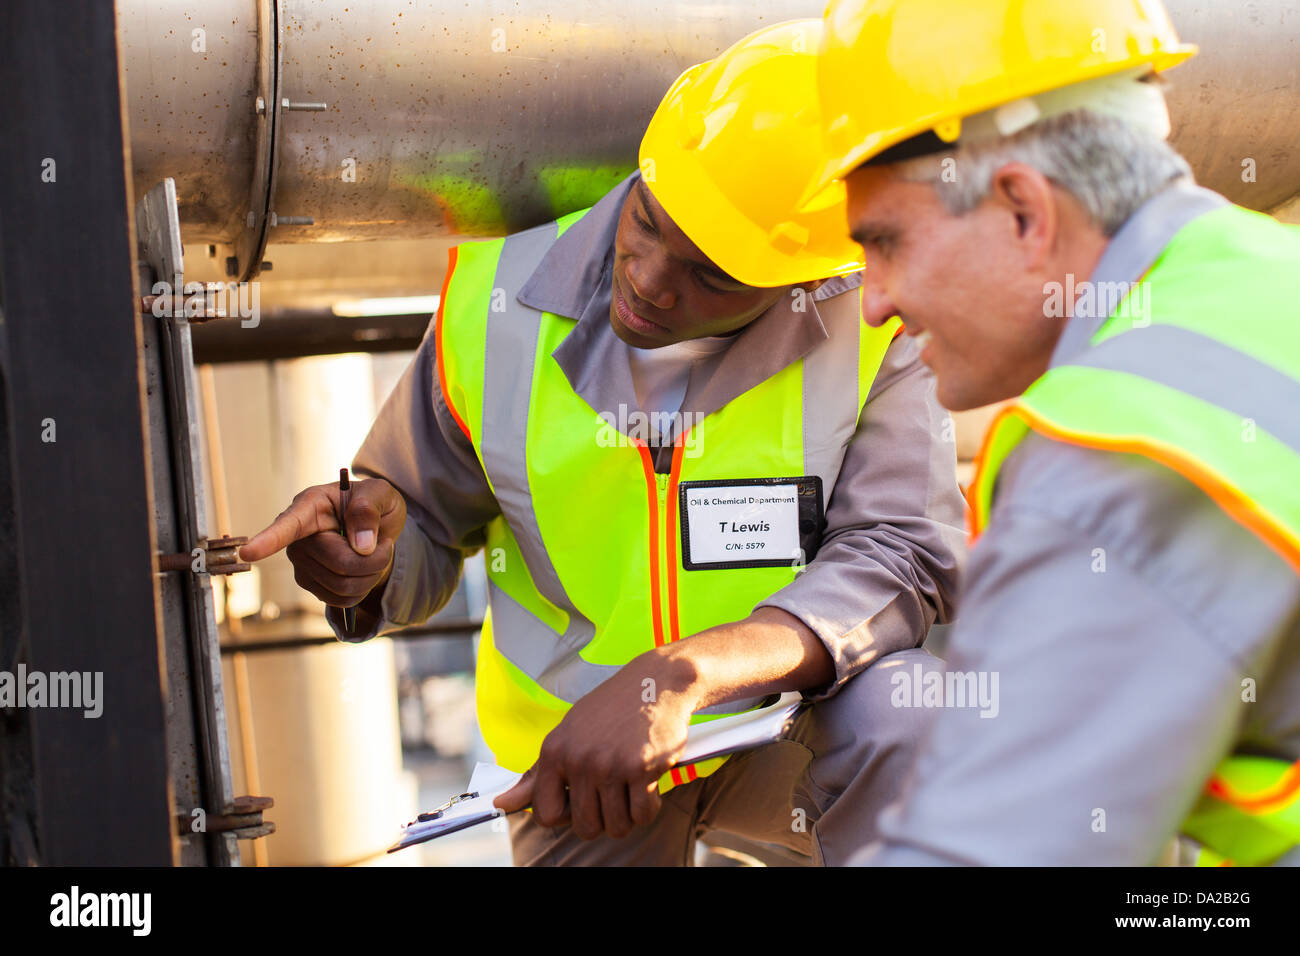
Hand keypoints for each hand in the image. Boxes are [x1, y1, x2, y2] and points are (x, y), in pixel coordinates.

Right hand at [238, 477, 406, 613]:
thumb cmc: (373, 504)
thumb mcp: (380, 493)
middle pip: (339, 562)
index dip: (267, 540)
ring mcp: (302, 564)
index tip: (247, 552)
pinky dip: (365, 588)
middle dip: (374, 558)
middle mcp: (299, 537)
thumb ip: (369, 508)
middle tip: (384, 543)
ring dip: (372, 573)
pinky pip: (342, 600)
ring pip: (343, 585)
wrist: (376, 529)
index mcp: (310, 506)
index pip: (287, 526)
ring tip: (374, 553)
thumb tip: (360, 545)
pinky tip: (363, 570)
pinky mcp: (312, 585)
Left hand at [493, 652, 698, 839]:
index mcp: (554, 751)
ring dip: (628, 816)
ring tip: (631, 788)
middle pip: (585, 827)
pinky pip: (643, 814)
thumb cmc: (611, 709)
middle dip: (602, 821)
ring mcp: (609, 764)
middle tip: (613, 796)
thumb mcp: (569, 734)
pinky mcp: (641, 767)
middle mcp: (578, 759)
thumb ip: (537, 775)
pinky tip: (649, 784)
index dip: (567, 817)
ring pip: (616, 826)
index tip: (583, 802)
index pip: (546, 814)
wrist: (656, 681)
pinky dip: (650, 807)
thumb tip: (500, 805)